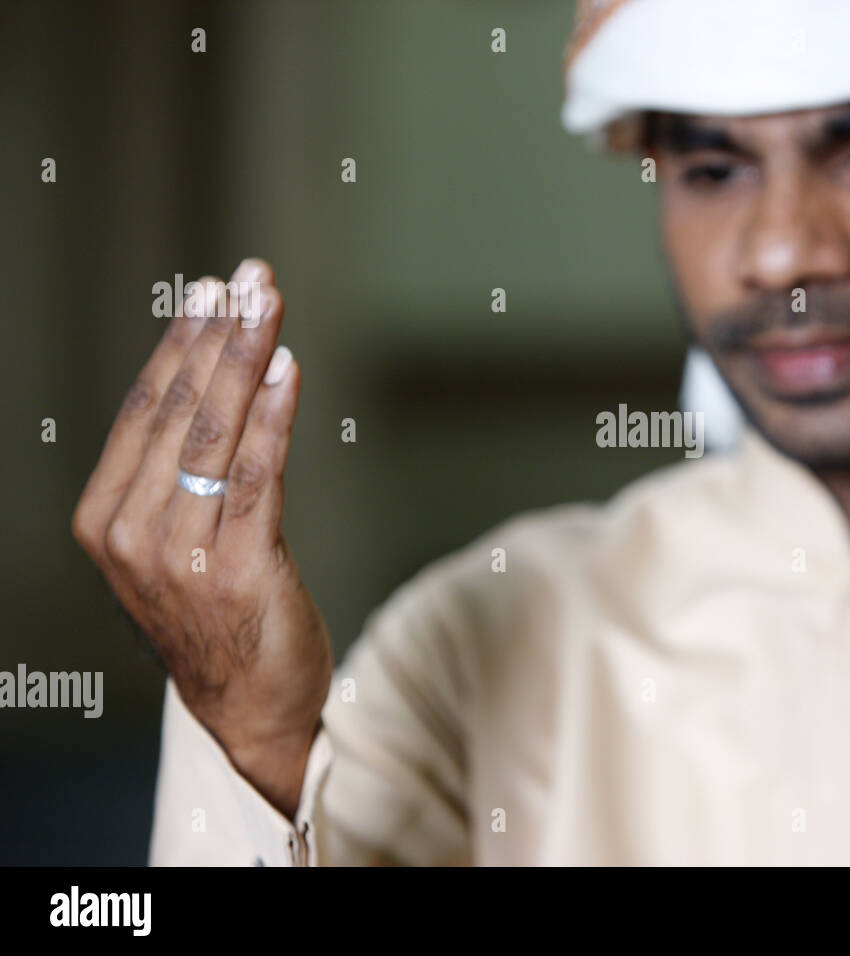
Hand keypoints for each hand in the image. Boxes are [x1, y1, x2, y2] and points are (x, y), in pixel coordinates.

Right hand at [72, 259, 330, 815]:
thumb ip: (180, 478)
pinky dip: (273, 416)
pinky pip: (257, 475)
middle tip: (250, 277)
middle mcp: (132, 534)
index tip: (211, 290)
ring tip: (269, 303)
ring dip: (247, 359)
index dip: (180, 343)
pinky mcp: (237, 568)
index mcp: (106, 520)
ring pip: (217, 433)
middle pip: (179, 410)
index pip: (144, 410)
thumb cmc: (218, 617)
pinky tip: (286, 370)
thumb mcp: (175, 546)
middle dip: (219, 334)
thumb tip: (218, 384)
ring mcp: (181, 554)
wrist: (251, 708)